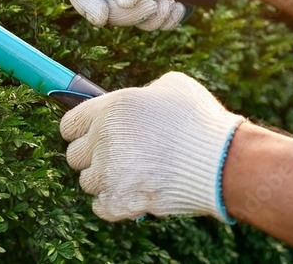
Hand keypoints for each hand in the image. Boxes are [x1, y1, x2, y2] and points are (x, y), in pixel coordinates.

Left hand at [60, 71, 243, 221]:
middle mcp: (103, 140)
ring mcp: (110, 173)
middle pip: (74, 155)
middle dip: (92, 155)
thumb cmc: (200, 119)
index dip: (79, 129)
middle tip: (115, 154)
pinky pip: (100, 206)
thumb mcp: (171, 86)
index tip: (89, 134)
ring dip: (104, 179)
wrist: (223, 160)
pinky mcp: (122, 201)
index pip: (69, 124)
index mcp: (110, 108)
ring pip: (87, 182)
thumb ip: (143, 93)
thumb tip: (137, 101)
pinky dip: (111, 203)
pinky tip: (128, 192)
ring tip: (129, 173)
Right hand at [67, 0, 232, 29]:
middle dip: (129, 14)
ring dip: (153, 16)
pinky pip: (153, 24)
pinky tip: (179, 2)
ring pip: (131, 21)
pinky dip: (167, 19)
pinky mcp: (153, 4)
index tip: (102, 16)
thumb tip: (121, 1)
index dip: (85, 4)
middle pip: (104, 11)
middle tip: (154, 4)